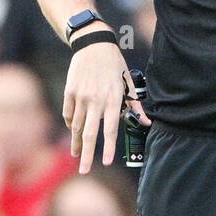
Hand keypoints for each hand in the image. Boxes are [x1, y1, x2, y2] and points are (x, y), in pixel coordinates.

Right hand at [63, 35, 149, 173]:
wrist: (92, 44)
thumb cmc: (114, 64)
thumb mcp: (128, 82)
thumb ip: (136, 104)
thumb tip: (147, 122)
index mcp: (112, 99)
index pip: (111, 129)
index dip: (109, 147)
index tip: (108, 162)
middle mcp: (95, 100)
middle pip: (90, 133)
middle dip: (87, 154)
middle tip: (84, 170)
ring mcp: (81, 96)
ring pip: (77, 126)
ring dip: (77, 142)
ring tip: (77, 154)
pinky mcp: (70, 91)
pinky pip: (69, 114)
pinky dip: (71, 124)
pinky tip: (74, 132)